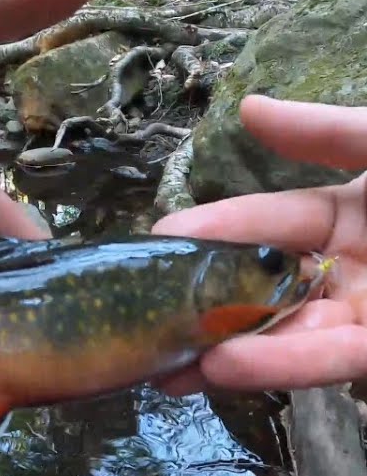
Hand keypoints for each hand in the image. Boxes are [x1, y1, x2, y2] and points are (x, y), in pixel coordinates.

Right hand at [153, 95, 366, 395]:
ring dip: (222, 347)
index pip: (263, 222)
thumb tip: (246, 107)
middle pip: (260, 286)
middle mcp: (352, 268)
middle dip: (197, 300)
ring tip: (158, 360)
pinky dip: (278, 366)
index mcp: (353, 212)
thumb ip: (329, 133)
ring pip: (284, 333)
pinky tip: (222, 368)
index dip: (212, 228)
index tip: (156, 234)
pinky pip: (328, 361)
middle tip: (131, 313)